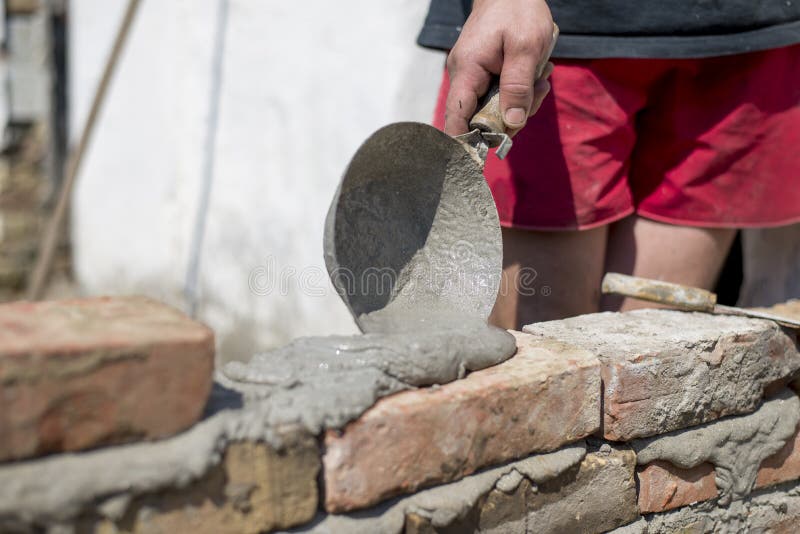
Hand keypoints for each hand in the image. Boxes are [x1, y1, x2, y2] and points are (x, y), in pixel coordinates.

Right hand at [444, 0, 555, 136]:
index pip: (456, 118)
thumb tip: (512, 124)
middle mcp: (463, 77)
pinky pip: (499, 95)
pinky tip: (536, 75)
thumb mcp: (527, 48)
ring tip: (541, 77)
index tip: (487, 153)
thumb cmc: (519, 11)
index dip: (467, 141)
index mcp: (467, 71)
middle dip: (512, 116)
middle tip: (538, 93)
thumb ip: (518, 87)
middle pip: (480, 118)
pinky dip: (520, 92)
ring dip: (521, 101)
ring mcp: (473, 76)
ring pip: (493, 109)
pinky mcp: (484, 75)